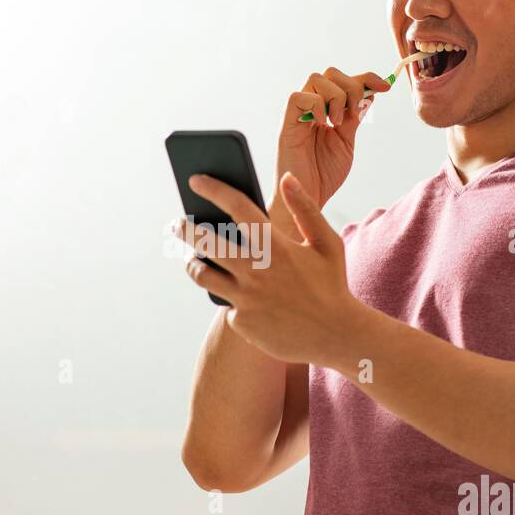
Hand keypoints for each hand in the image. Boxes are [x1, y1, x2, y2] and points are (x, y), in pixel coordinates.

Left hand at [172, 169, 362, 366]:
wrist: (336, 336)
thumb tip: (286, 177)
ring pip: (202, 274)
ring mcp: (246, 298)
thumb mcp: (327, 243)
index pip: (236, 207)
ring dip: (193, 263)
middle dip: (185, 227)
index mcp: (276, 246)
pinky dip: (227, 295)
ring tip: (193, 258)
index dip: (213, 189)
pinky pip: (224, 303)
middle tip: (178, 223)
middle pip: (205, 241)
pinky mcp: (242, 322)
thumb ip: (305, 208)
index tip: (195, 180)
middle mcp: (256, 271)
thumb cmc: (331, 285)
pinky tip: (232, 293)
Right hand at [272, 67, 390, 229]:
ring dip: (336, 97)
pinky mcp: (287, 125)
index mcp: (325, 111)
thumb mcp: (346, 142)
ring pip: (316, 79)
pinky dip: (317, 105)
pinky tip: (324, 125)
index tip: (385, 86)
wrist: (307, 201)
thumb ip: (354, 118)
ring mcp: (298, 115)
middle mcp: (310, 108)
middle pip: (329, 73)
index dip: (366, 78)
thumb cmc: (323, 175)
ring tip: (339, 123)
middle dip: (351, 87)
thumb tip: (369, 94)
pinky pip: (298, 97)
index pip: (344, 81)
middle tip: (355, 115)